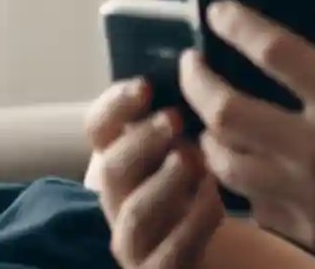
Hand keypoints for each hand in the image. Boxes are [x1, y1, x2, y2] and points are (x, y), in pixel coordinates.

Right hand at [85, 80, 224, 267]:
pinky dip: (193, 224)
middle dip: (141, 140)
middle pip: (110, 170)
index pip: (98, 129)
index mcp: (122, 162)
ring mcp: (135, 241)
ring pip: (132, 214)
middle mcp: (120, 200)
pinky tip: (215, 202)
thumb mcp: (188, 147)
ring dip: (163, 183)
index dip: (114, 105)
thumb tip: (196, 64)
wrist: (216, 252)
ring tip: (194, 161)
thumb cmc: (200, 189)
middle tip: (175, 118)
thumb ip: (180, 117)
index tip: (145, 85)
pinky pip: (169, 254)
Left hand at [178, 0, 314, 265]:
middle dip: (198, 80)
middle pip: (227, 110)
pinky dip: (238, 178)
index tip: (220, 10)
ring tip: (208, 114)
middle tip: (192, 62)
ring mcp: (312, 198)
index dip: (236, 22)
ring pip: (227, 164)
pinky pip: (254, 204)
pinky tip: (246, 162)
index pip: (270, 48)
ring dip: (208, 132)